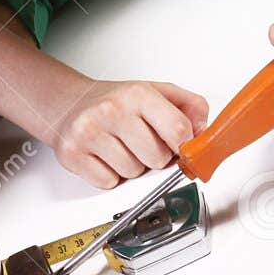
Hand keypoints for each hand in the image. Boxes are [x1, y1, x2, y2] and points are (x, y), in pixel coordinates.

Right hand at [52, 79, 208, 190]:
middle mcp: (112, 111)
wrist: (70, 103)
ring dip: (131, 168)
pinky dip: (110, 176)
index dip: (183, 146)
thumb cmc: (114, 102)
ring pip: (132, 173)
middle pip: (156, 158)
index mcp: (137, 94)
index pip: (177, 130)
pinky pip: (108, 182)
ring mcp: (89, 132)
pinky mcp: (72, 154)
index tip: (179, 147)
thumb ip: (189, 106)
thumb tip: (204, 131)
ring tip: (121, 149)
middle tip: (142, 145)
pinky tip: (105, 158)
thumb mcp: (155, 92)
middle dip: (154, 158)